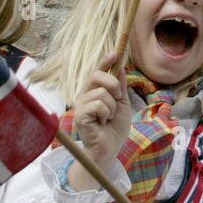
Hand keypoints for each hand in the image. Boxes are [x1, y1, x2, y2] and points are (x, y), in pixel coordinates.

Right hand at [67, 58, 131, 188]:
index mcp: (94, 92)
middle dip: (114, 85)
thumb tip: (121, 68)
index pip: (98, 71)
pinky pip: (98, 105)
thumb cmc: (114, 129)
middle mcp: (84, 95)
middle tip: (117, 99)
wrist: (110, 149)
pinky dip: (106, 113)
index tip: (115, 53)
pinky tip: (102, 122)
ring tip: (108, 118)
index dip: (105, 61)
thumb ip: (121, 87)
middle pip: (98, 76)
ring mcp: (80, 105)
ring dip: (112, 107)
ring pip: (101, 93)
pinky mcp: (79, 115)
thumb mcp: (122, 104)